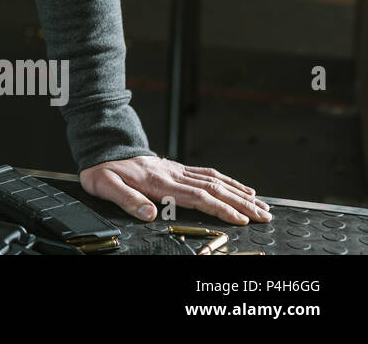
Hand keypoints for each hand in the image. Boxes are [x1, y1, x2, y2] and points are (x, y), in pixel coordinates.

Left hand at [79, 155, 270, 225]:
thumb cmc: (103, 171)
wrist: (102, 148)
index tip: (241, 219)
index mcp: (159, 183)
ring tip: (262, 205)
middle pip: (215, 189)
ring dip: (241, 194)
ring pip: (217, 181)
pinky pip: (209, 174)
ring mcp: (177, 170)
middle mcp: (173, 175)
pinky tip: (243, 189)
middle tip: (265, 216)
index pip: (197, 197)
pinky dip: (229, 181)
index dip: (220, 209)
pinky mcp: (178, 168)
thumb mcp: (106, 186)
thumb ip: (127, 200)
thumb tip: (148, 213)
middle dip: (242, 204)